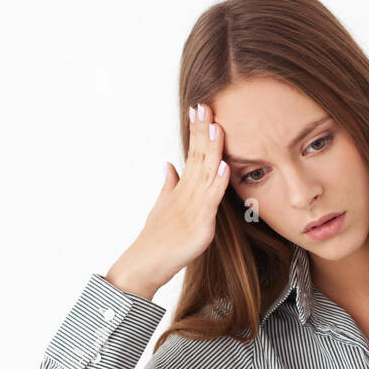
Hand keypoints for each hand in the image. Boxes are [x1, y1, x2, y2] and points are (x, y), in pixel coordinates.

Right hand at [106, 101, 230, 299]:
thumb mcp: (162, 208)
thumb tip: (170, 166)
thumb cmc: (157, 240)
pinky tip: (222, 165)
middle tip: (205, 104)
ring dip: (211, 149)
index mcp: (181, 189)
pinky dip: (217, 182)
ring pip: (204, 173)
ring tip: (216, 125)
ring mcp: (193, 207)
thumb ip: (169, 186)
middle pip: (197, 156)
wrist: (146, 264)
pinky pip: (211, 200)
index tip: (199, 109)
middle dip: (202, 131)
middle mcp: (187, 193)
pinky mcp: (200, 224)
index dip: (196, 131)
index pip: (191, 153)